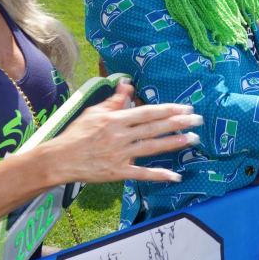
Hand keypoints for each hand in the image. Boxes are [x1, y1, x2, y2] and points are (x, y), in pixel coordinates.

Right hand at [42, 82, 200, 183]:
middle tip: (198, 120)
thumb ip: (114, 100)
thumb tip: (128, 84)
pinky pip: (142, 174)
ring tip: (192, 139)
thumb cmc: (77, 134)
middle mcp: (120, 136)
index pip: (147, 112)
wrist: (60, 159)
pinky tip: (175, 175)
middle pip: (154, 128)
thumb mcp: (94, 112)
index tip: (185, 107)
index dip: (168, 110)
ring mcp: (120, 155)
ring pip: (152, 148)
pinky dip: (159, 175)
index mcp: (116, 119)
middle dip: (178, 123)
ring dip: (174, 143)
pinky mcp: (118, 172)